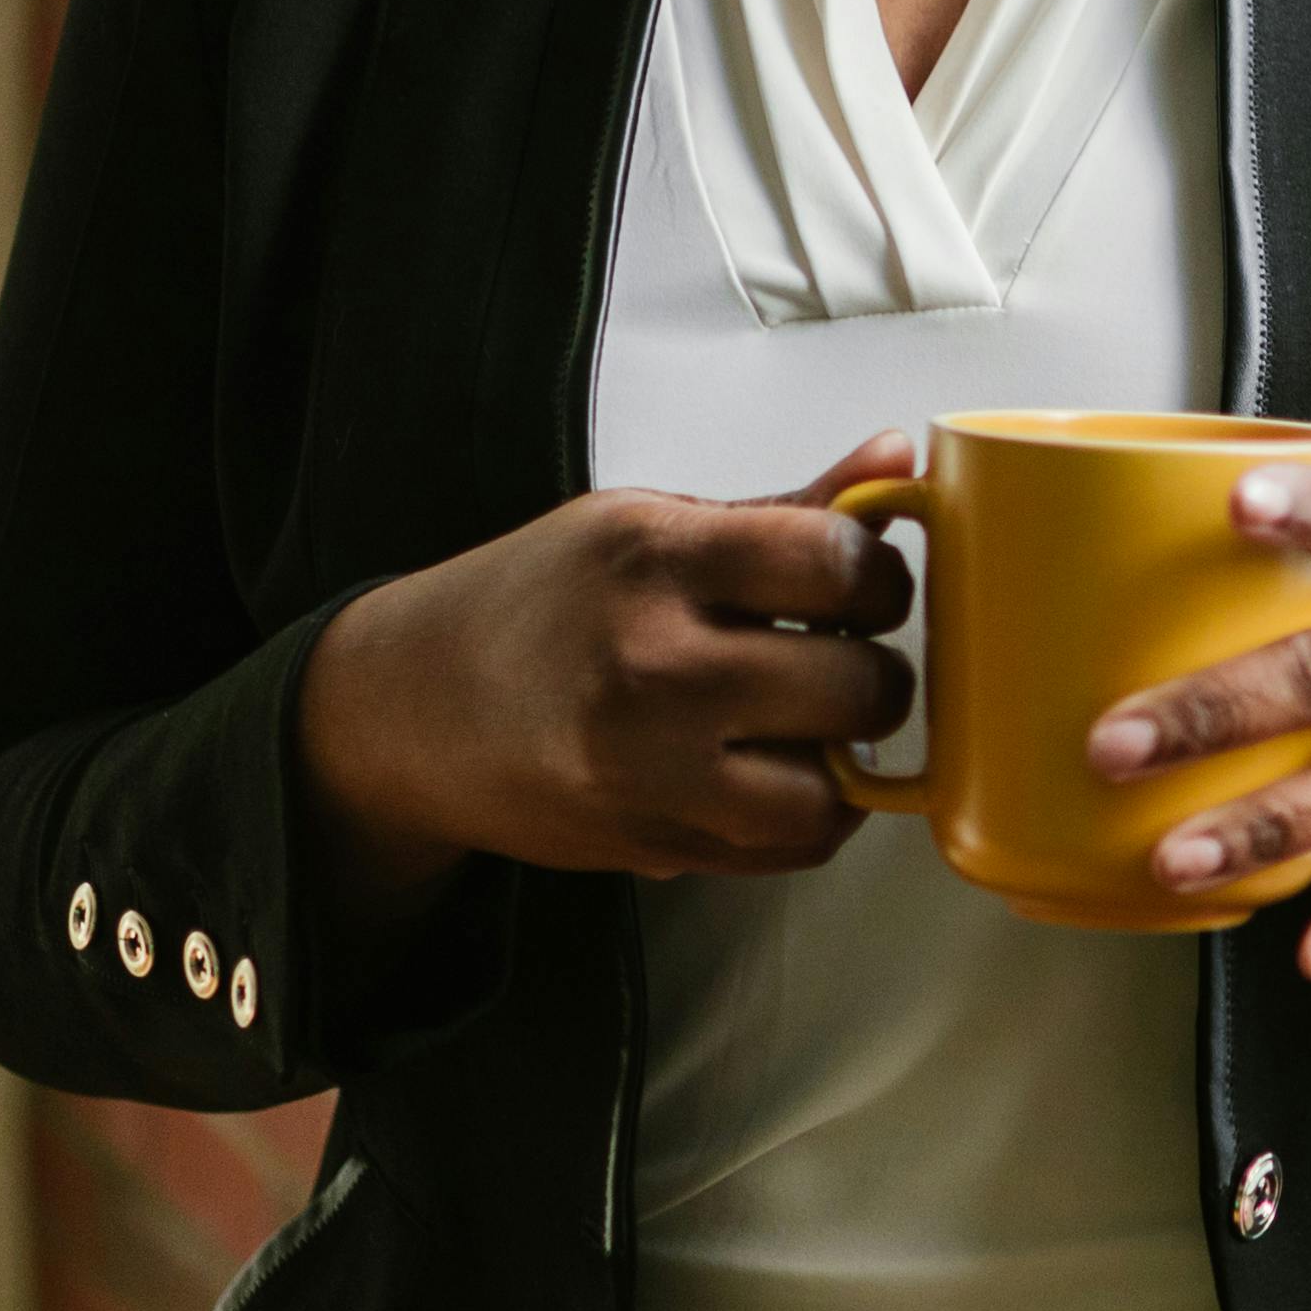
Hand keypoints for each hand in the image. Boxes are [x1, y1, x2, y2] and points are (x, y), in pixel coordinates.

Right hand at [290, 430, 919, 936]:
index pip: (838, 561)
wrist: (413, 707)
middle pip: (858, 685)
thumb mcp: (646, 525)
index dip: (879, 577)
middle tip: (846, 657)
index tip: (863, 585)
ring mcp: (650, 766)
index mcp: (657, 558)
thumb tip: (896, 461)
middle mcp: (654, 664)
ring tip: (815, 724)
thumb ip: (785, 506)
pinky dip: (809, 814)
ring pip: (834, 790)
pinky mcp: (652, 842)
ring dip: (850, 760)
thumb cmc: (536, 603)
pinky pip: (790, 848)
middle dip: (877, 671)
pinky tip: (778, 770)